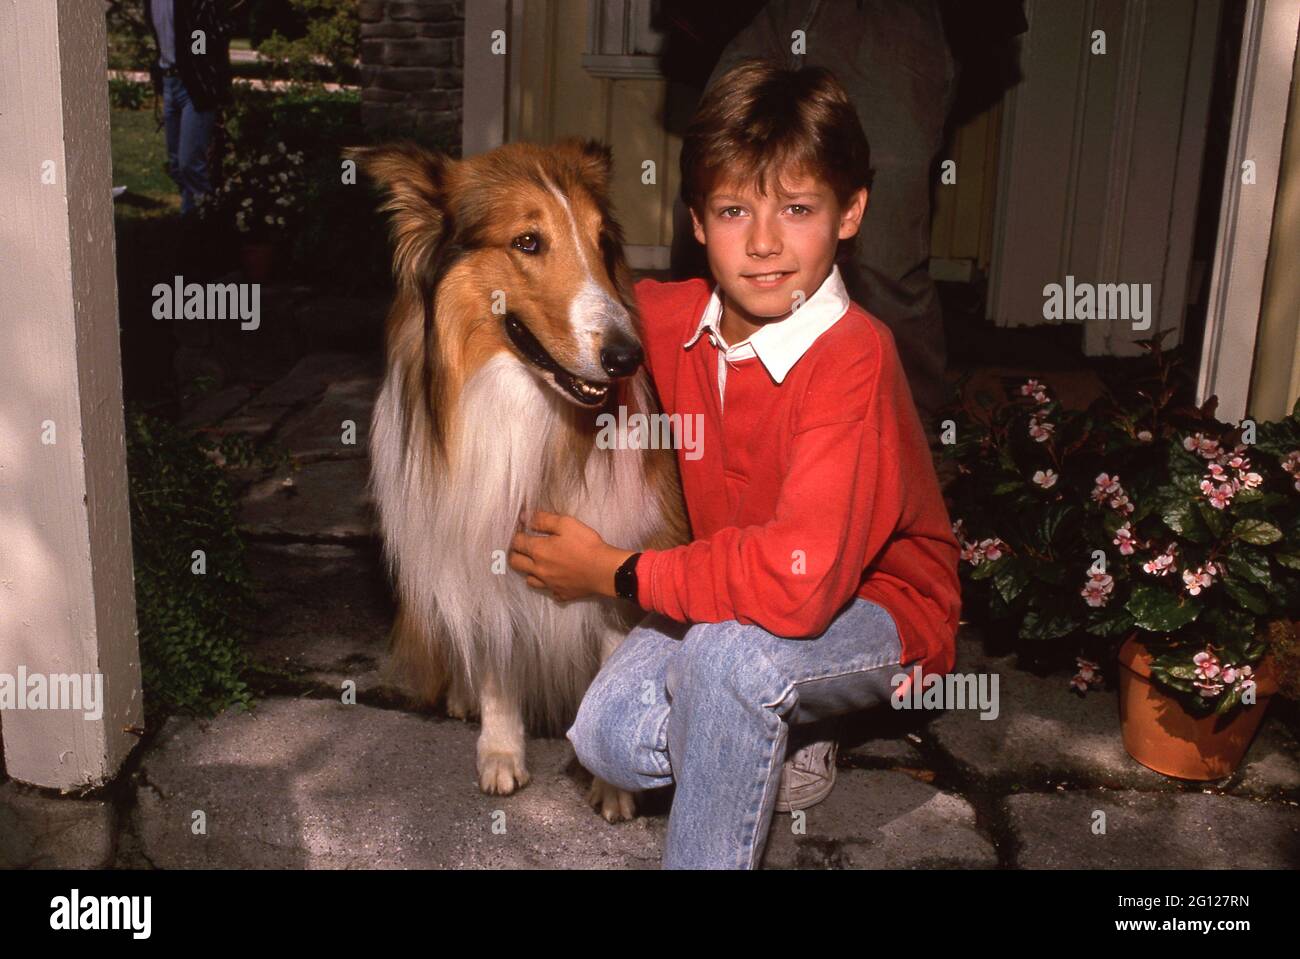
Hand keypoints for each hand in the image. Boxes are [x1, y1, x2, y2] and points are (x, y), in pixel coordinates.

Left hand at [508, 510, 632, 602]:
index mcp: (538, 550)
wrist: (604, 570)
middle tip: (522, 548)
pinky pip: (549, 592)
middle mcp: (539, 569)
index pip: (517, 543)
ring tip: (536, 565)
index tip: (520, 531)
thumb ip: (543, 520)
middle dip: (515, 554)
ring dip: (529, 571)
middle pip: (516, 563)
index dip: (516, 535)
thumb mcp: (566, 524)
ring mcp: (549, 584)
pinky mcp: (561, 594)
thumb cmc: (586, 544)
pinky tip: (555, 580)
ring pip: (529, 580)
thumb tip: (525, 518)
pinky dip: (549, 586)